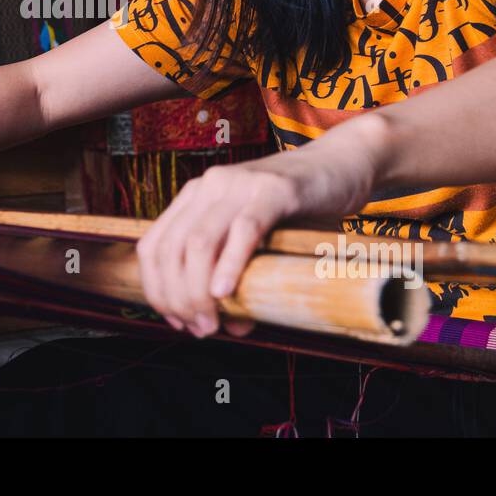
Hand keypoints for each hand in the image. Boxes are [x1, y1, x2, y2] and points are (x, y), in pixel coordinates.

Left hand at [134, 115, 386, 337]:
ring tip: (212, 321)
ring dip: (198, 290)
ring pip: (199, 242)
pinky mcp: (275, 189)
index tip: (175, 322)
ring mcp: (240, 184)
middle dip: (177, 298)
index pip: (153, 246)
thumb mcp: (260, 245)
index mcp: (195, 197)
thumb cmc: (300, 211)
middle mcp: (210, 186)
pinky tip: (225, 291)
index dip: (156, 290)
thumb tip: (230, 325)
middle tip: (199, 329)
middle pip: (171, 249)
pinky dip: (229, 263)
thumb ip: (241, 280)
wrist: (341, 166)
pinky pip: (244, 228)